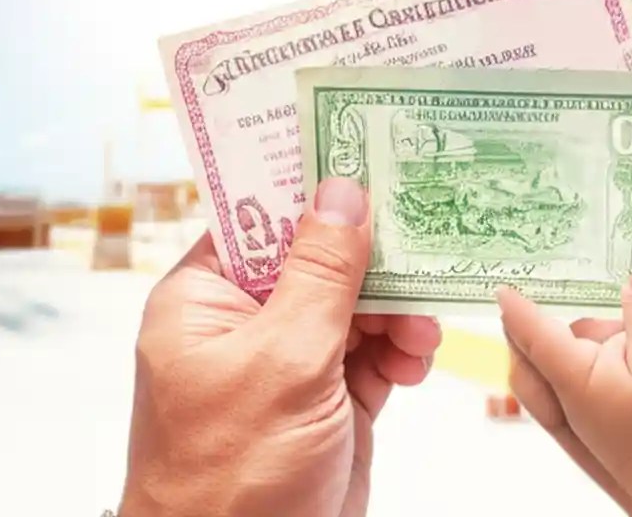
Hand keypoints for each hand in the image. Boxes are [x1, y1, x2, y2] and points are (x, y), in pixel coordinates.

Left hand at [120, 178, 441, 516]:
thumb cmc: (229, 480)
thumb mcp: (282, 362)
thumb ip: (321, 275)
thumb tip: (343, 192)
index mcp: (208, 301)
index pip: (261, 217)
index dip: (313, 185)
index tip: (368, 152)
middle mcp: (247, 324)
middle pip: (323, 259)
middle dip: (375, 261)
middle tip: (424, 246)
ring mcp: (292, 363)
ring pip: (360, 306)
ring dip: (397, 313)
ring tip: (416, 336)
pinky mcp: (330, 400)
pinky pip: (376, 353)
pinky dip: (402, 353)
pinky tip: (413, 364)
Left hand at [498, 274, 631, 515]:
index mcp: (572, 375)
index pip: (529, 330)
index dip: (515, 305)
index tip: (501, 286)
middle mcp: (558, 394)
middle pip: (536, 342)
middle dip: (549, 320)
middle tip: (570, 296)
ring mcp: (564, 411)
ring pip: (559, 355)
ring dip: (583, 341)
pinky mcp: (576, 419)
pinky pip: (568, 377)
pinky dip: (587, 361)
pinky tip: (630, 365)